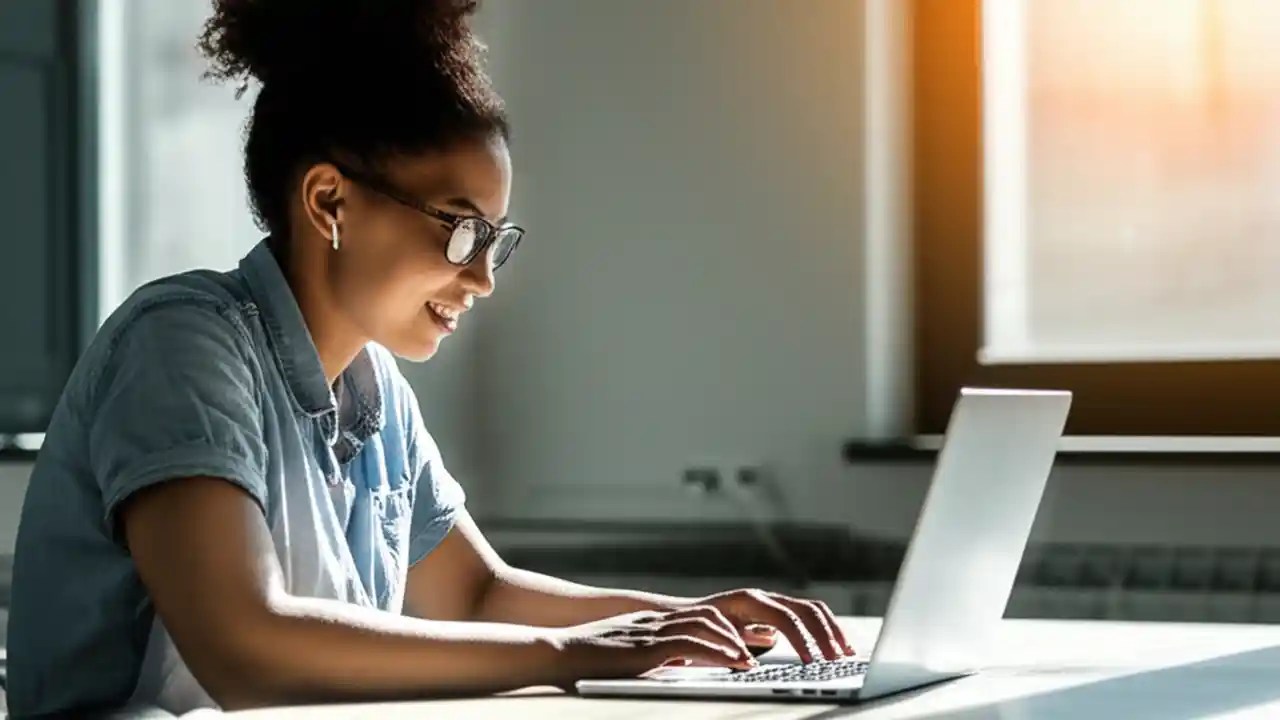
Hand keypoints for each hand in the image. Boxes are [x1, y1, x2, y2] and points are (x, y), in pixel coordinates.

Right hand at [550, 605, 757, 685]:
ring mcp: (650, 632)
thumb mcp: (621, 656)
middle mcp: (653, 622)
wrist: (555, 653)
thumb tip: (668, 669)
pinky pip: (689, 644)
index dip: (722, 627)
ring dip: (731, 644)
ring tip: (748, 662)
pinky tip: (730, 663)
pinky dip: (716, 653)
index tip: (740, 643)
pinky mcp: (646, 648)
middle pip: (706, 616)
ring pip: (704, 626)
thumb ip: (645, 658)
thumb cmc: (582, 661)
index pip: (694, 616)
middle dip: (734, 633)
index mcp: (648, 623)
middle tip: (752, 651)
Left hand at [688, 588, 855, 662]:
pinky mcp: (777, 612)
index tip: (812, 661)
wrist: (687, 614)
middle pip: (807, 610)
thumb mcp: (712, 635)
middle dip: (826, 634)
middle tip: (839, 659)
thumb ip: (733, 644)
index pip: (786, 618)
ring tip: (846, 652)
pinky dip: (824, 629)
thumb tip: (752, 659)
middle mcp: (765, 598)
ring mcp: (773, 602)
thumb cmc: (698, 627)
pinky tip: (835, 646)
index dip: (802, 640)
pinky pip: (807, 616)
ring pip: (812, 610)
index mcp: (751, 601)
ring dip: (831, 630)